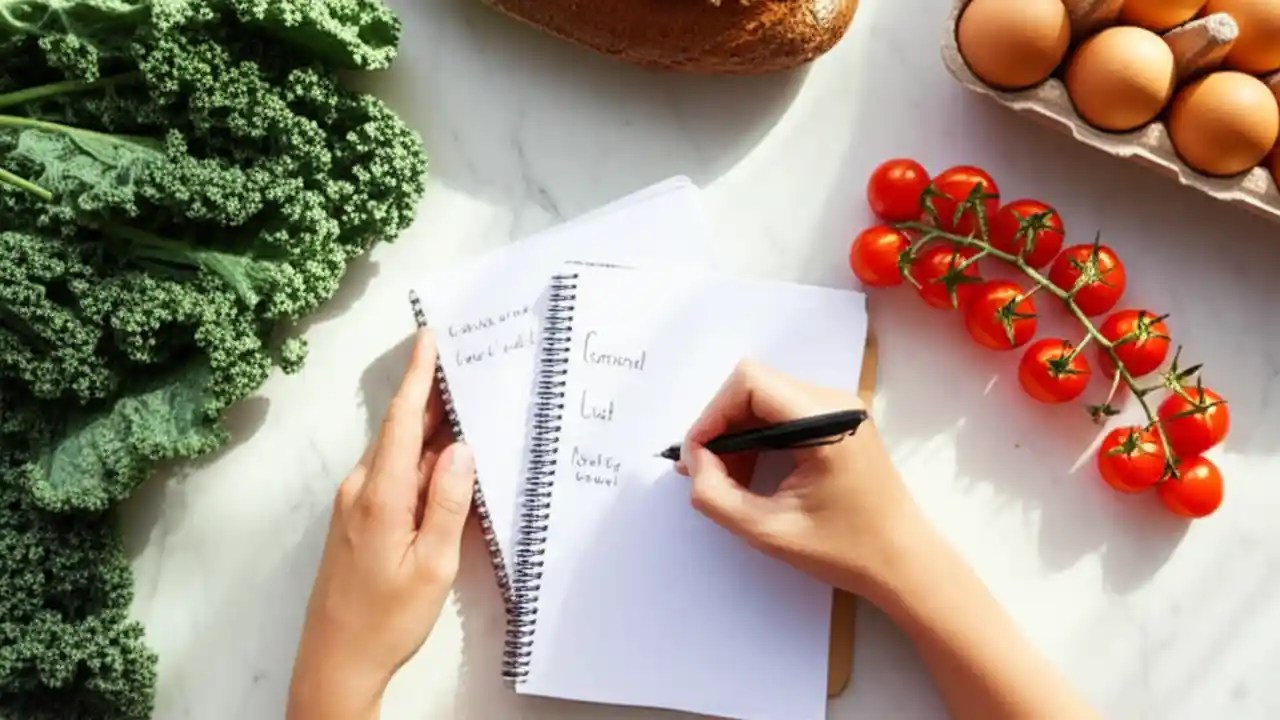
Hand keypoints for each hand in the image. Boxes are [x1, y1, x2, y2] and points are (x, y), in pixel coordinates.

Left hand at [287, 330, 475, 719]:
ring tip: (469, 411)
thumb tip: (462, 449)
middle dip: (433, 398)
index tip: (429, 339)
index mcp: (379, 495)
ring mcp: (355, 505)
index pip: (401, 421)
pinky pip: (392, 476)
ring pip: (398, 454)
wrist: (335, 662)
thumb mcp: (431, 565)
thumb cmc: (385, 619)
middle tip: (468, 368)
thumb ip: (447, 503)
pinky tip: (444, 467)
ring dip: (430, 433)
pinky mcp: (357, 521)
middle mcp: (360, 490)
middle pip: (400, 431)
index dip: (417, 377)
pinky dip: (419, 462)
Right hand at [677, 359, 926, 601]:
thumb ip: (716, 495)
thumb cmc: (845, 550)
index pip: (749, 382)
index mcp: (825, 420)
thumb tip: (694, 462)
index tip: (698, 458)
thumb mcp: (767, 531)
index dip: (712, 415)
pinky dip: (758, 438)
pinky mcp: (838, 423)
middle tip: (706, 472)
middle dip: (722, 426)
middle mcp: (835, 403)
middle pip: (754, 387)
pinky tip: (752, 474)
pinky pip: (782, 413)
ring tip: (728, 479)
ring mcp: (840, 410)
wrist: (902, 562)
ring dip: (738, 434)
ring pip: (765, 399)